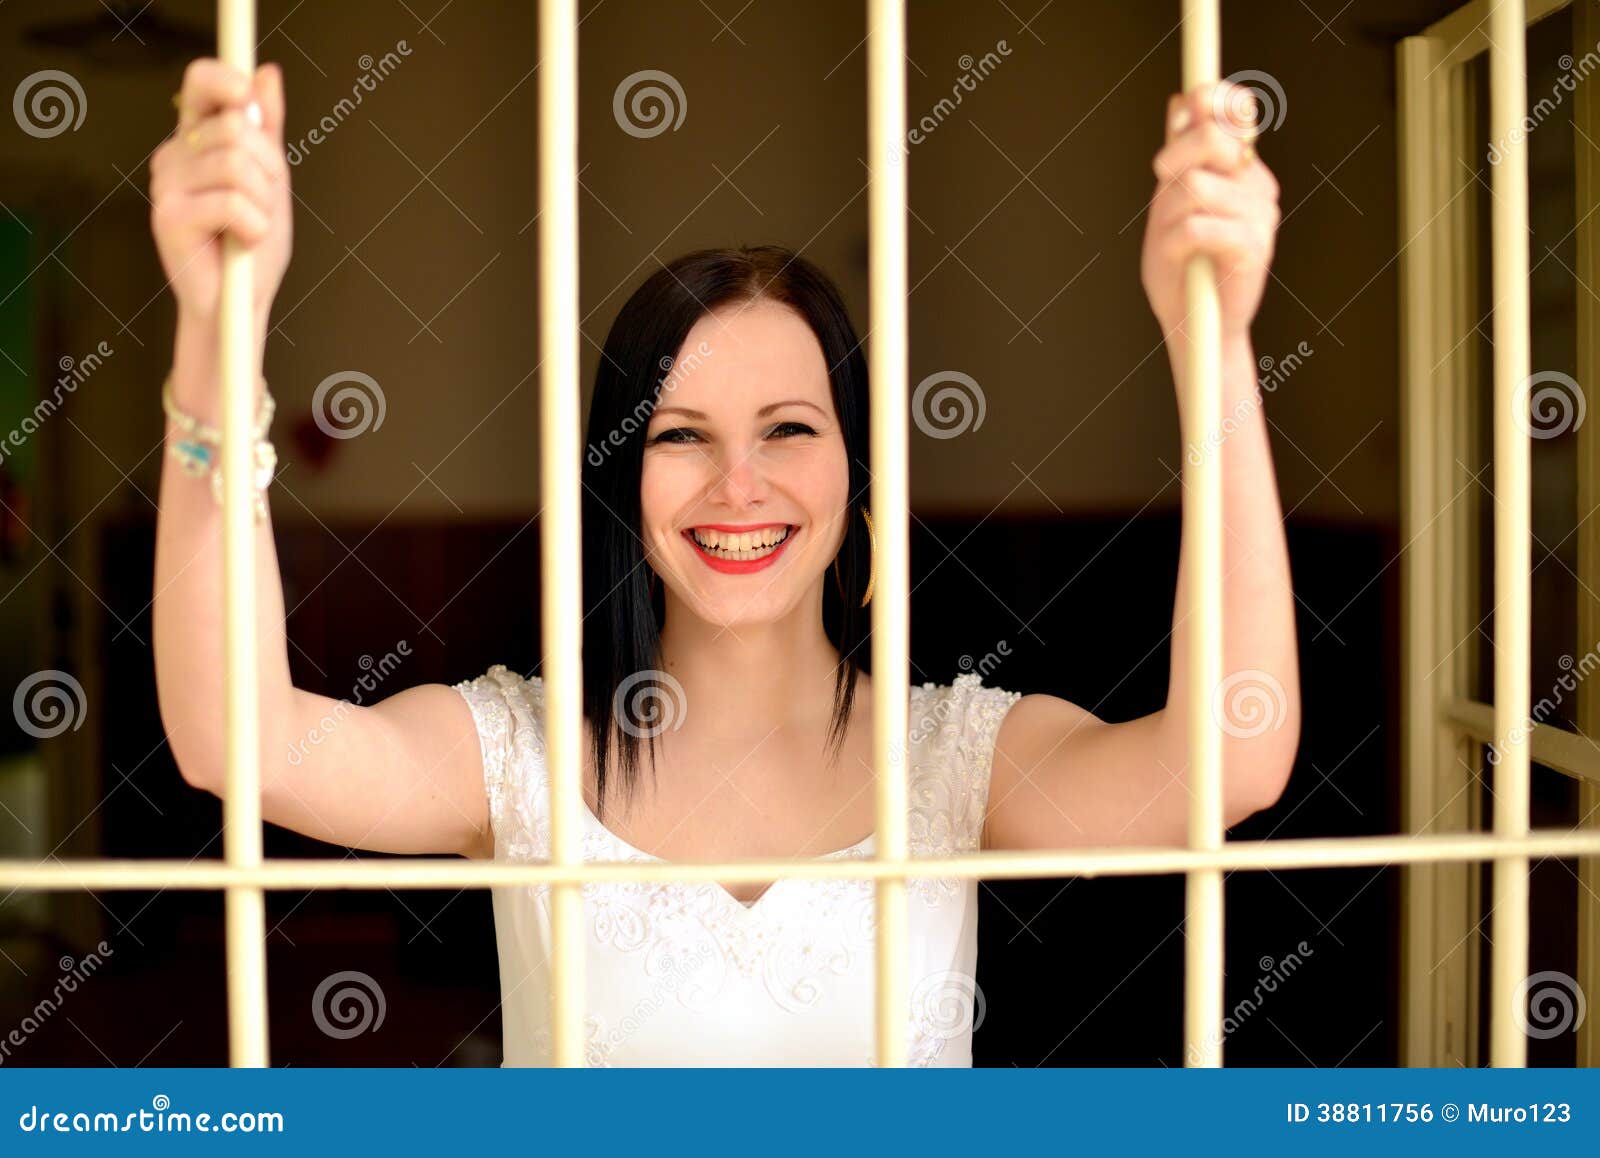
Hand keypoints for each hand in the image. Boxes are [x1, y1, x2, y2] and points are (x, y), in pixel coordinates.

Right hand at [150, 59, 290, 339]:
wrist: (241, 300)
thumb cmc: (254, 243)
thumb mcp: (272, 180)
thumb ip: (268, 129)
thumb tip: (268, 74)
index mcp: (198, 138)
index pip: (201, 82)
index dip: (228, 81)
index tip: (249, 102)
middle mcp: (175, 153)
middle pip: (235, 127)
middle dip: (269, 169)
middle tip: (262, 203)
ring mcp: (166, 184)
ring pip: (236, 165)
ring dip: (263, 203)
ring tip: (251, 226)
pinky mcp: (168, 217)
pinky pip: (231, 203)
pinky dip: (255, 227)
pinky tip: (242, 242)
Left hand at [1140, 81, 1279, 352]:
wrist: (1194, 325)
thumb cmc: (1180, 267)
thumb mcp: (1169, 204)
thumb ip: (1179, 156)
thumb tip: (1180, 101)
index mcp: (1240, 168)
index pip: (1238, 108)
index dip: (1210, 99)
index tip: (1182, 117)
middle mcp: (1256, 184)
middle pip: (1212, 138)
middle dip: (1172, 158)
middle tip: (1161, 183)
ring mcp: (1260, 215)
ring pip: (1195, 187)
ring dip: (1168, 215)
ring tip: (1176, 242)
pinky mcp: (1254, 247)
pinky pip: (1197, 226)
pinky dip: (1176, 243)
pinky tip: (1183, 259)